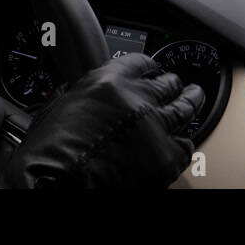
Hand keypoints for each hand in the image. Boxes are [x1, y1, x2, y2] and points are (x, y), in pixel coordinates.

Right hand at [0, 53, 203, 188]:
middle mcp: (137, 98)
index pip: (140, 61)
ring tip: (194, 98)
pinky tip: (182, 142)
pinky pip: (185, 145)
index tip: (153, 68)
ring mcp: (155, 126)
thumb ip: (90, 95)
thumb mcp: (64, 106)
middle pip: (167, 82)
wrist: (58, 183)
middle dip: (172, 83)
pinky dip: (183, 144)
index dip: (149, 65)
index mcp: (109, 81)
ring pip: (185, 106)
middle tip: (177, 84)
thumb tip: (98, 98)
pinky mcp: (166, 156)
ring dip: (190, 101)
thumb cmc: (51, 152)